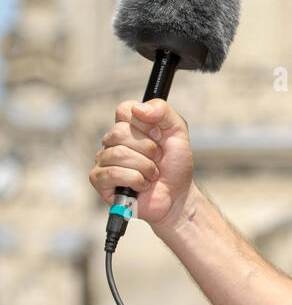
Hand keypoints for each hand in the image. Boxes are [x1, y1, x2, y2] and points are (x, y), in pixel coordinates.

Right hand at [89, 98, 195, 233]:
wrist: (177, 196)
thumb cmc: (175, 165)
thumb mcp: (178, 132)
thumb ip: (162, 111)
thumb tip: (138, 109)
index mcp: (129, 126)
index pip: (124, 109)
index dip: (144, 122)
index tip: (158, 135)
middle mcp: (113, 141)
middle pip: (120, 131)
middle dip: (148, 148)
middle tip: (158, 159)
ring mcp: (104, 160)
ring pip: (118, 153)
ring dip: (145, 166)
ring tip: (152, 174)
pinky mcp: (99, 180)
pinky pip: (112, 173)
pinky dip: (135, 180)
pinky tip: (141, 185)